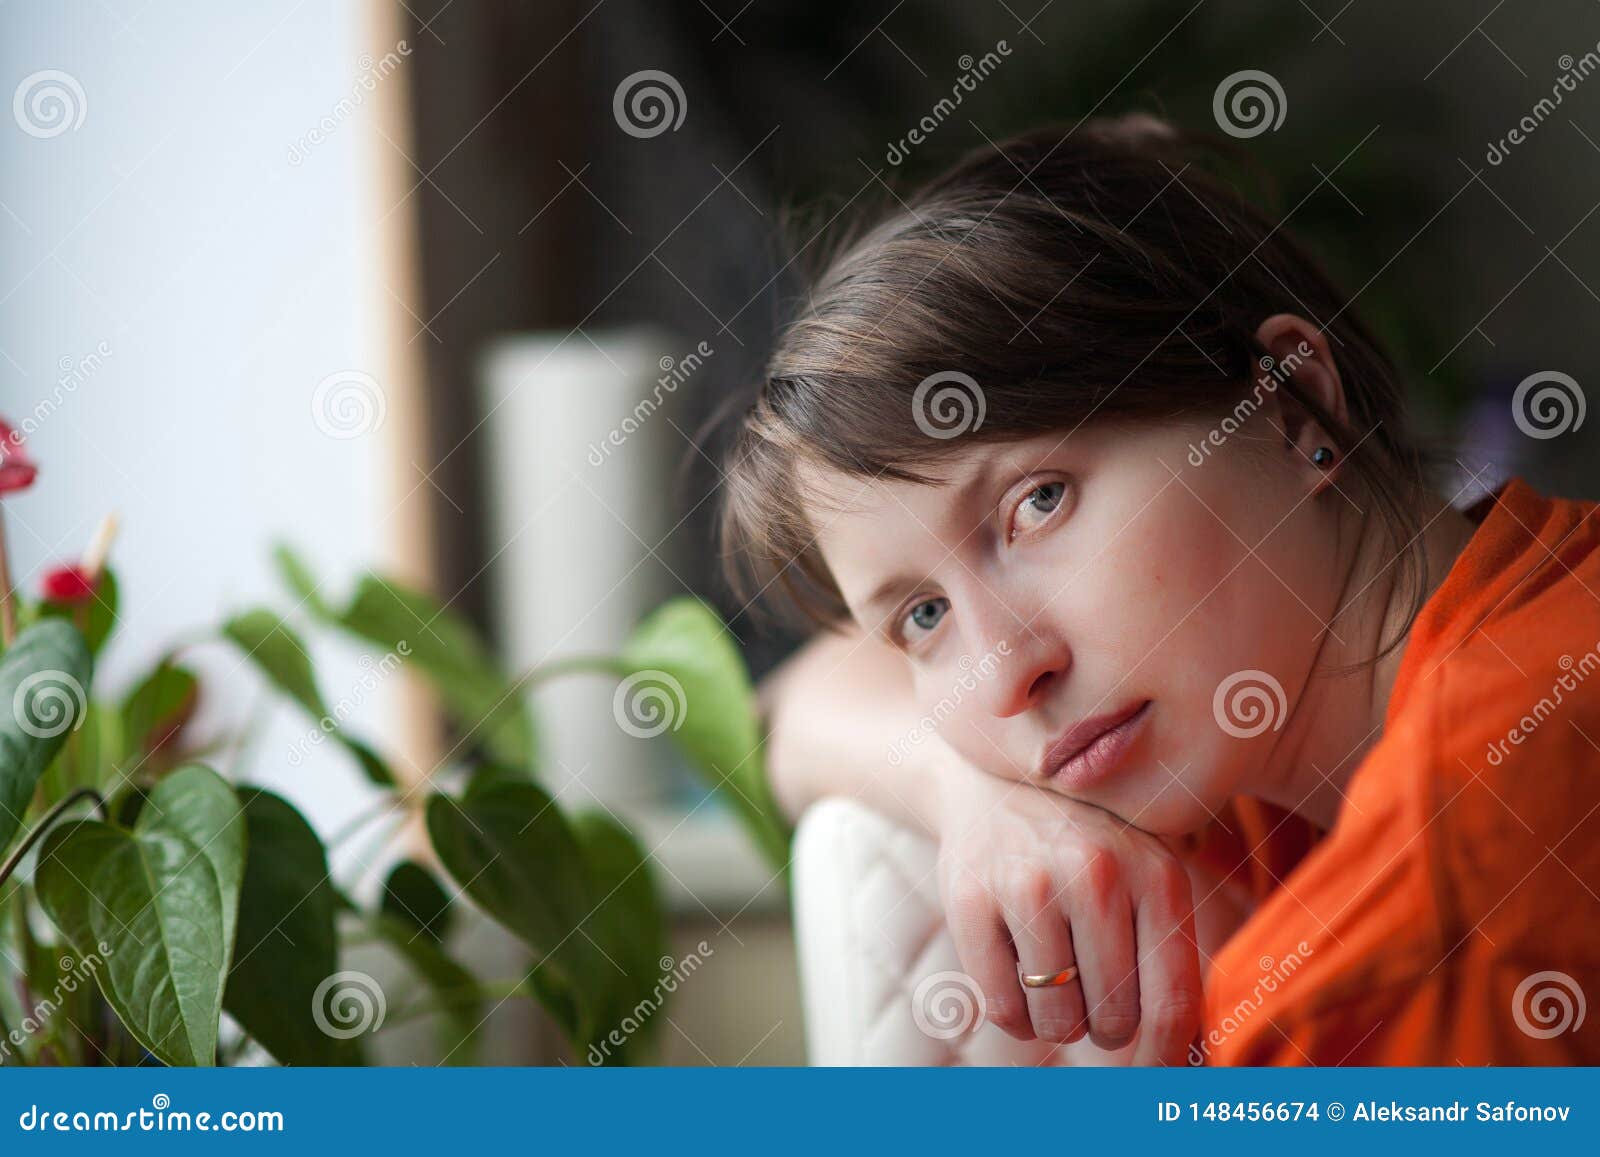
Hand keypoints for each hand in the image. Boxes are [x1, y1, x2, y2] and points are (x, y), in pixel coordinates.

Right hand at [930, 754, 1202, 1064]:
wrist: (992, 779)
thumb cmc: (1085, 846)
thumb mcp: (1143, 872)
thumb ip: (1169, 950)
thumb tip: (1185, 1055)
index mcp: (1156, 873)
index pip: (1173, 1001)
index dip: (1165, 1060)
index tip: (1154, 1081)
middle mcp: (1096, 874)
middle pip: (1114, 1018)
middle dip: (1104, 1026)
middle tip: (1091, 994)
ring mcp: (1029, 884)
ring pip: (1057, 1019)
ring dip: (1056, 1021)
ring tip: (1052, 976)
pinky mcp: (971, 898)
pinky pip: (1003, 1007)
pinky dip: (1014, 1015)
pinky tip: (1017, 974)